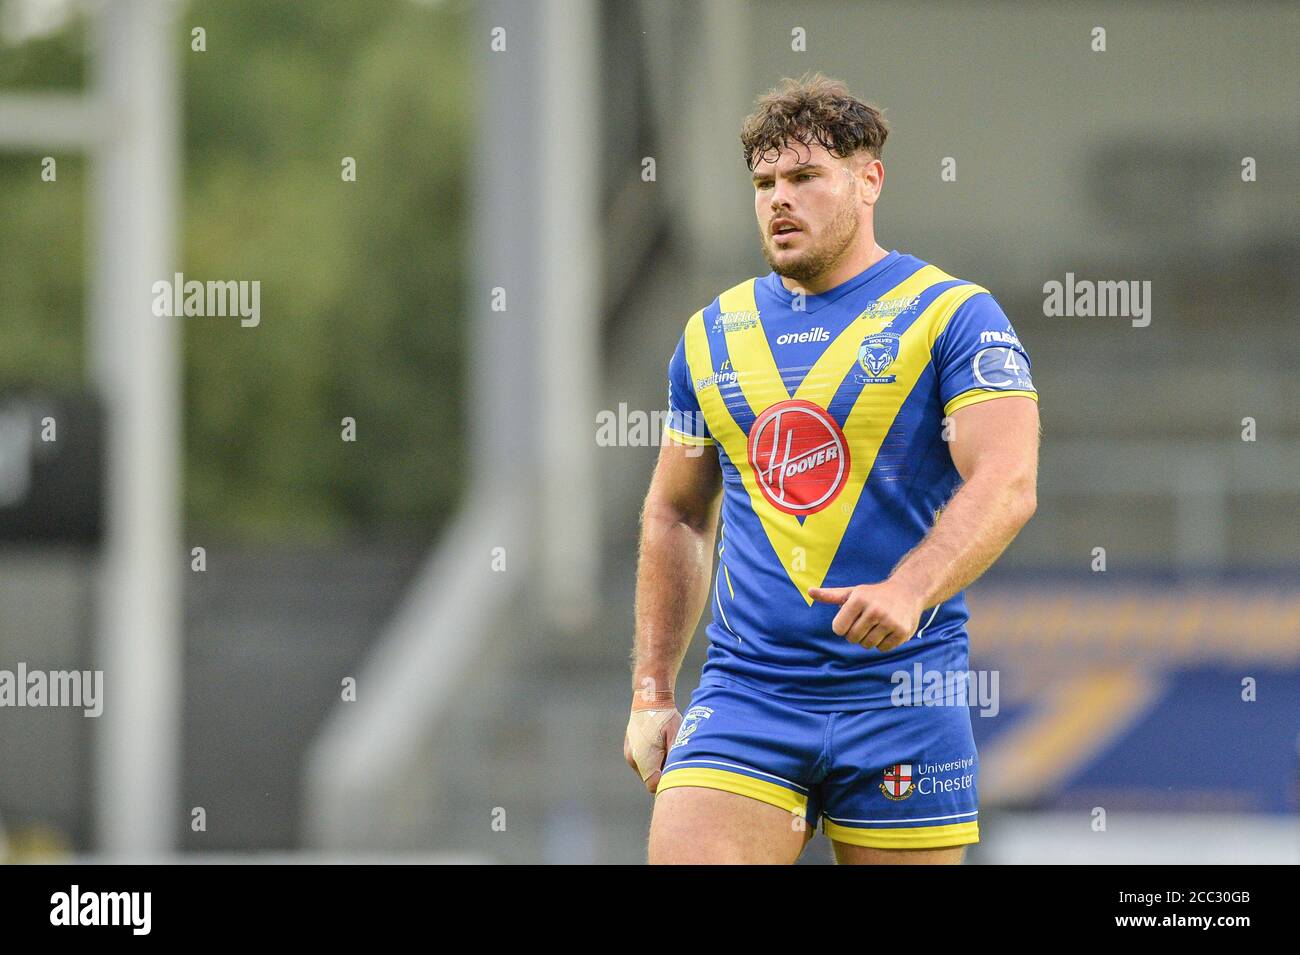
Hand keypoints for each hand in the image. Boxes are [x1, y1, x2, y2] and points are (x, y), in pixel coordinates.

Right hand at [623, 702, 681, 792]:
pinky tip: (658, 745)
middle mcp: (633, 758)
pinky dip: (650, 759)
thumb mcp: (677, 737)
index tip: (676, 771)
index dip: (666, 781)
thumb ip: (676, 760)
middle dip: (662, 773)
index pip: (654, 785)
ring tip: (665, 748)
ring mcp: (629, 754)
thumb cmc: (666, 717)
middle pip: (649, 779)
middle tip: (672, 756)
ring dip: (656, 766)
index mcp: (644, 757)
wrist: (650, 699)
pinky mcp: (629, 749)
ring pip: (645, 771)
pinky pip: (641, 762)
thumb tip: (680, 777)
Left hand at [808, 578, 926, 651]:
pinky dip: (883, 643)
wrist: (908, 591)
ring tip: (877, 625)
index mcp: (859, 599)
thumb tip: (810, 591)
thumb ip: (831, 595)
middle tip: (866, 622)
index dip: (843, 627)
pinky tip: (888, 630)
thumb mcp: (853, 592)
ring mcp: (889, 621)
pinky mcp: (902, 632)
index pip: (838, 628)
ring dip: (869, 639)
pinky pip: (883, 649)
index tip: (851, 619)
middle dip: (856, 633)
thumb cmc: (874, 594)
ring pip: (867, 645)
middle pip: (852, 638)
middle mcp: (874, 609)